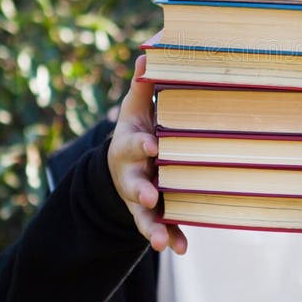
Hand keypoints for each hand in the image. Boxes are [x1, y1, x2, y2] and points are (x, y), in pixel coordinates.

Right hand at [107, 55, 187, 254]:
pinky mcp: (152, 214)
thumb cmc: (137, 128)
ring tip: (160, 240)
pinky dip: (169, 237)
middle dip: (141, 190)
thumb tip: (148, 53)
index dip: (142, 146)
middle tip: (150, 196)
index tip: (153, 145)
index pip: (133, 145)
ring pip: (142, 214)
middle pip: (132, 184)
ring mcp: (141, 197)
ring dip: (151, 226)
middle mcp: (132, 174)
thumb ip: (143, 85)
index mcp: (129, 145)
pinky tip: (179, 248)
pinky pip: (160, 228)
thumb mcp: (135, 107)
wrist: (121, 166)